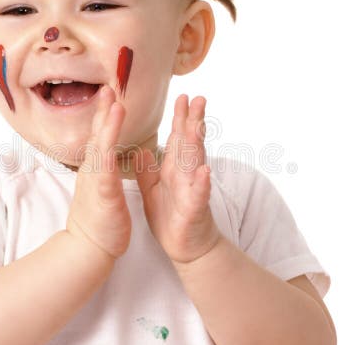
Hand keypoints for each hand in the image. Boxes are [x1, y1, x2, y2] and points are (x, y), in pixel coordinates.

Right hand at [65, 85, 131, 258]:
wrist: (88, 247)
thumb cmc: (99, 219)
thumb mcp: (101, 187)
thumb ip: (101, 168)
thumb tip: (102, 153)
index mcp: (97, 168)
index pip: (100, 136)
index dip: (104, 114)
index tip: (109, 93)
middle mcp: (93, 171)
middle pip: (97, 135)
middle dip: (103, 111)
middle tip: (109, 87)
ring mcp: (96, 182)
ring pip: (102, 149)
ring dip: (108, 127)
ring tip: (115, 105)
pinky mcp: (103, 196)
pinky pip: (106, 173)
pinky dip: (110, 156)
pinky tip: (111, 146)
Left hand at [134, 94, 223, 263]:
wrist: (185, 247)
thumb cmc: (170, 217)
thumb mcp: (152, 189)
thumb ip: (147, 168)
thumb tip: (141, 148)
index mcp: (176, 169)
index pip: (179, 138)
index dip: (180, 118)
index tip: (182, 97)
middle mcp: (187, 175)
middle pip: (190, 144)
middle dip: (193, 121)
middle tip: (198, 98)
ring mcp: (193, 190)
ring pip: (196, 162)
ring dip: (198, 143)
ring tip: (199, 123)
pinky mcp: (194, 209)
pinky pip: (198, 194)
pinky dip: (201, 183)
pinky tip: (204, 170)